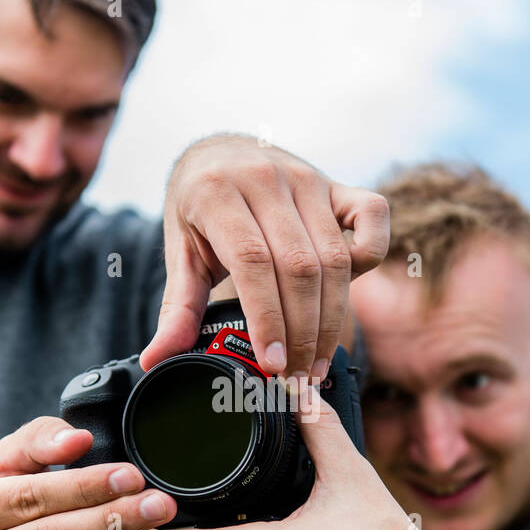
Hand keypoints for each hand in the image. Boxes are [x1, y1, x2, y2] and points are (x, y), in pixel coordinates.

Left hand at [141, 135, 388, 379]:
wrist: (221, 152)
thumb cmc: (199, 209)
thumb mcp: (180, 253)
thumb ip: (177, 308)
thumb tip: (156, 360)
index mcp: (216, 193)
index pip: (252, 261)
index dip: (267, 317)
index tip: (272, 363)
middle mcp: (266, 179)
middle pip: (298, 267)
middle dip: (301, 332)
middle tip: (294, 377)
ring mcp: (307, 178)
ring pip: (334, 257)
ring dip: (330, 319)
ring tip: (315, 362)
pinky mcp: (338, 184)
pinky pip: (373, 219)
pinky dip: (369, 257)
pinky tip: (343, 297)